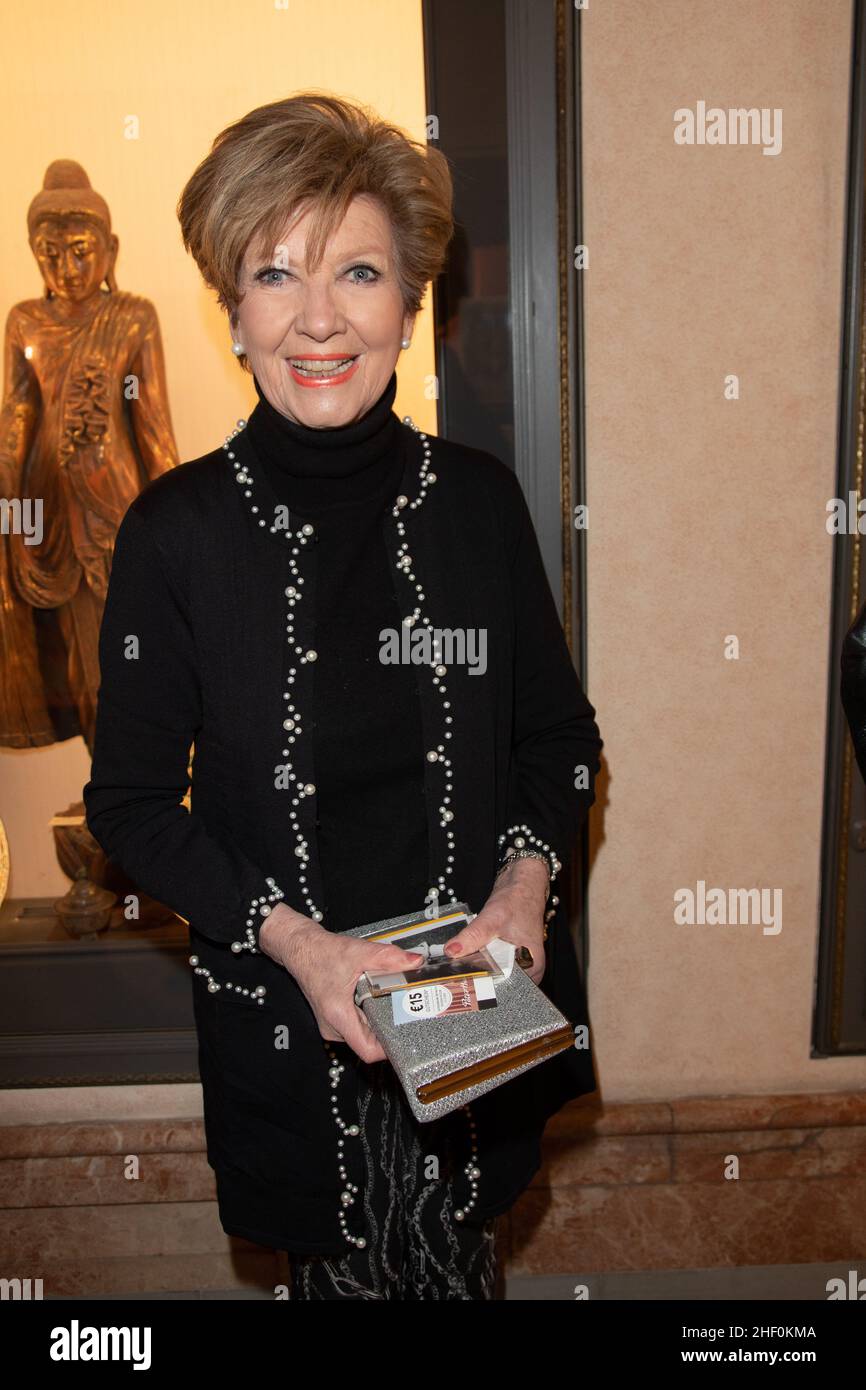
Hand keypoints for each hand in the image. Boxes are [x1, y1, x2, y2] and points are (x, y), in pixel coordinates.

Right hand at [259, 903, 423, 1063]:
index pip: (368, 1051)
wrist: (302, 949)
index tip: (407, 1035)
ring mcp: (334, 1026)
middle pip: (370, 1042)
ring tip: (392, 1002)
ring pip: (364, 1035)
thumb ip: (389, 957)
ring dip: (379, 1021)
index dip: (390, 1049)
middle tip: (407, 1012)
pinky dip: (370, 1015)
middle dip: (389, 1028)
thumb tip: (415, 962)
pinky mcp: (335, 1020)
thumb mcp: (360, 952)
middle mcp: (334, 1027)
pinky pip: (358, 1027)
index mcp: (338, 1016)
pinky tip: (376, 999)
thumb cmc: (321, 953)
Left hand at [443, 857, 548, 984]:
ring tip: (457, 967)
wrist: (520, 883)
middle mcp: (527, 969)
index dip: (484, 988)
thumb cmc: (518, 900)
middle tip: (455, 976)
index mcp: (532, 968)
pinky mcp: (504, 955)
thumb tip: (453, 951)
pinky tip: (465, 956)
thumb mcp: (493, 919)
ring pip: (491, 973)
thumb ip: (473, 936)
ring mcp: (516, 962)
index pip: (507, 988)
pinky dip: (476, 959)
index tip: (463, 985)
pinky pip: (488, 963)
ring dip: (474, 969)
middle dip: (476, 979)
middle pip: (498, 983)